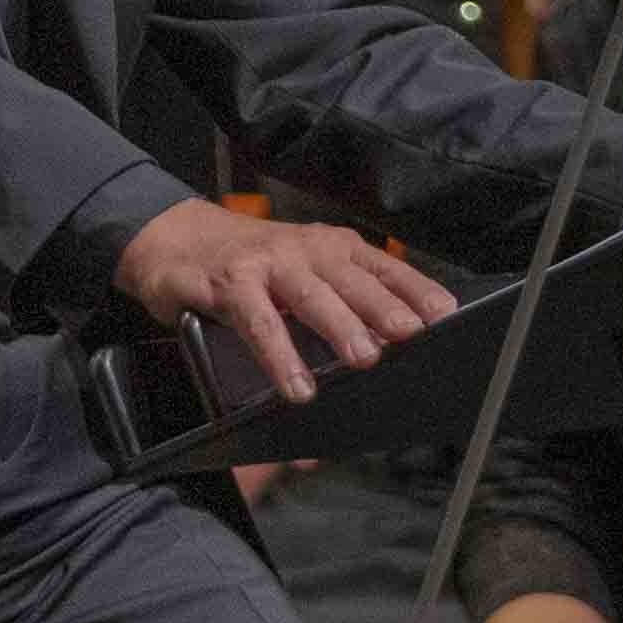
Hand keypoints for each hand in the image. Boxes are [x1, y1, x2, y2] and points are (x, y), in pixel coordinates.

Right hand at [110, 196, 452, 402]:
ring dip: (340, 326)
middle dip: (384, 308)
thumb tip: (373, 360)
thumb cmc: (249, 264)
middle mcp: (304, 251)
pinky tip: (296, 384)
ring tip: (364, 358)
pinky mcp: (229, 284)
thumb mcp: (299, 275)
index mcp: (331, 248)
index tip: (445, 313)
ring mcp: (266, 264)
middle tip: (412, 334)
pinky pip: (258, 322)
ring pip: (310, 296)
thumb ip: (336, 308)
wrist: (177, 238)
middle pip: (353, 280)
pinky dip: (279, 355)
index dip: (415, 288)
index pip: (383, 267)